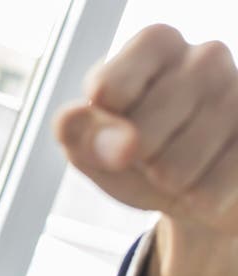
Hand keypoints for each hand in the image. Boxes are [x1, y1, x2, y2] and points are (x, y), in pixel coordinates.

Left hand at [54, 24, 237, 275]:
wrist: (200, 196)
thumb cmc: (139, 161)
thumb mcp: (96, 150)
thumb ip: (80, 132)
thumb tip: (85, 121)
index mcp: (161, 48)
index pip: (134, 60)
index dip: (118, 101)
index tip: (112, 133)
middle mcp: (213, 60)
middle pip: (159, 116)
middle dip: (142, 154)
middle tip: (149, 163)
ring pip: (195, 154)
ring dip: (176, 181)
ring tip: (181, 177)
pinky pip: (230, 186)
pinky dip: (211, 201)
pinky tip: (212, 192)